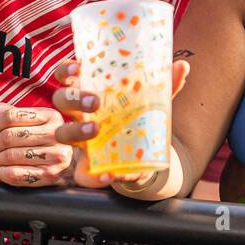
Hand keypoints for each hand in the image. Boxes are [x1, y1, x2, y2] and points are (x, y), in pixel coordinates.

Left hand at [0, 103, 74, 186]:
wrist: (67, 163)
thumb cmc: (41, 139)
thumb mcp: (28, 121)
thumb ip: (4, 113)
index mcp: (50, 116)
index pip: (11, 115)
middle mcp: (57, 135)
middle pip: (9, 136)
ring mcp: (55, 156)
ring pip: (10, 155)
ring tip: (0, 159)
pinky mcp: (50, 175)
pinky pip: (15, 174)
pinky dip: (3, 173)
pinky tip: (5, 170)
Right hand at [52, 58, 190, 188]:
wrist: (143, 157)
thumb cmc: (138, 119)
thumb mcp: (152, 102)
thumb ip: (165, 85)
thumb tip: (183, 67)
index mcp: (90, 92)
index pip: (67, 76)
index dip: (66, 70)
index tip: (78, 69)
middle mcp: (79, 115)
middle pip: (61, 100)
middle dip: (74, 99)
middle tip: (95, 103)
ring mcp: (80, 142)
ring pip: (62, 134)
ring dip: (75, 131)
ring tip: (95, 130)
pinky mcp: (88, 168)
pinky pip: (82, 175)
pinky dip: (94, 177)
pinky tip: (110, 174)